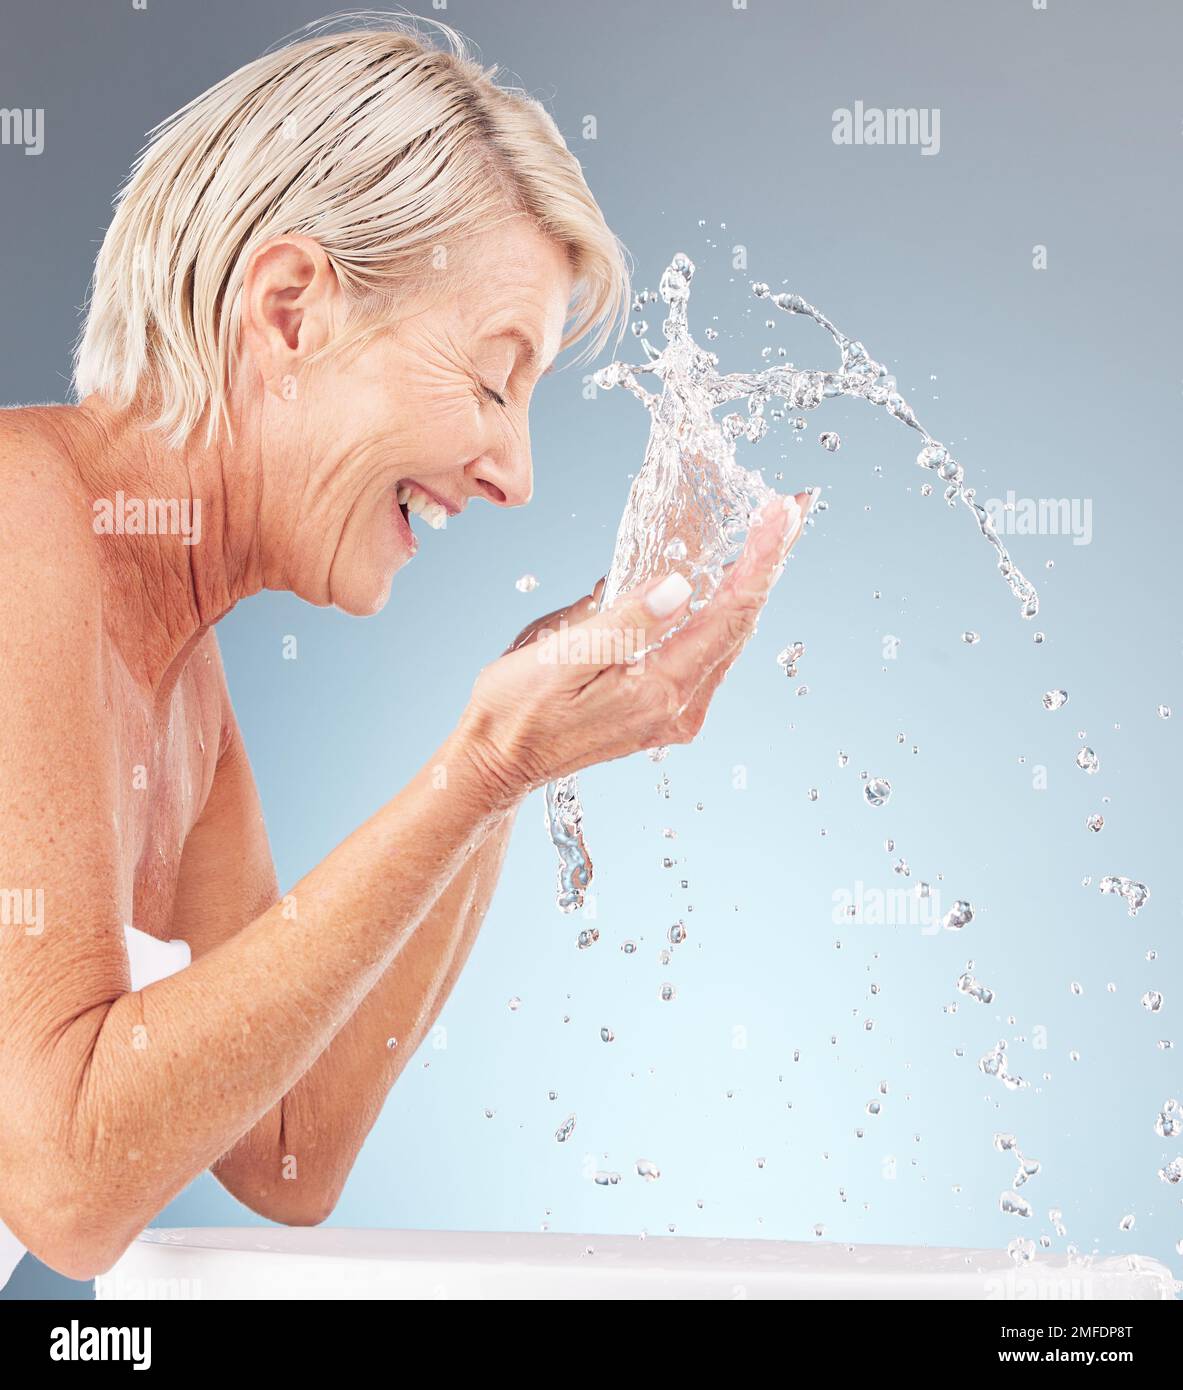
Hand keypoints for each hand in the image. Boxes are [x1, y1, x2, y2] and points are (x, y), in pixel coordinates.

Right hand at [456, 491, 812, 805]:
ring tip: (768, 535)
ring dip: (748, 585)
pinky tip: (723, 584)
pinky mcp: (660, 712)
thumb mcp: (562, 656)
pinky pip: (703, 653)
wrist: (495, 764)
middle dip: (767, 563)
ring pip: (726, 639)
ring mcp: (673, 714)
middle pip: (740, 625)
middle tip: (791, 510)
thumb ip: (626, 622)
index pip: (728, 614)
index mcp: (659, 691)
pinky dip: (719, 612)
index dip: (761, 558)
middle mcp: (678, 708)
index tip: (783, 514)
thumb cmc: (516, 710)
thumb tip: (680, 587)